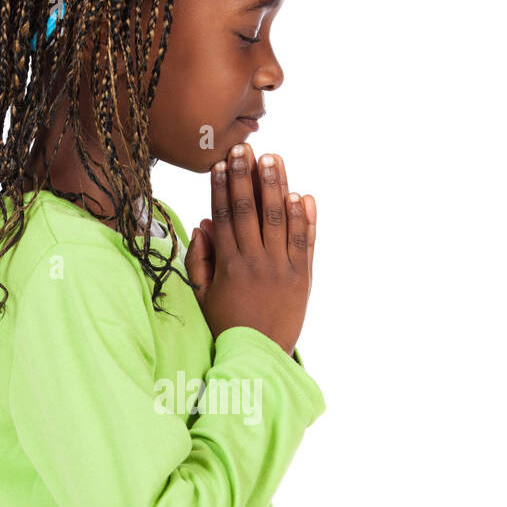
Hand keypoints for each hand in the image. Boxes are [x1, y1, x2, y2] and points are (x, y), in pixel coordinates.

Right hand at [183, 143, 315, 357]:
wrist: (258, 358)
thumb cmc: (226, 326)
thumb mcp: (202, 296)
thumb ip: (200, 260)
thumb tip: (204, 224)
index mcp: (228, 265)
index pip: (224, 216)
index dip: (222, 187)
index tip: (221, 163)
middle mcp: (256, 262)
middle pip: (250, 210)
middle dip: (247, 176)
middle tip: (245, 148)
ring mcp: (282, 268)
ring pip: (280, 219)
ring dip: (276, 186)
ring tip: (273, 159)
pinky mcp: (303, 278)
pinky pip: (305, 241)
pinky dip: (305, 217)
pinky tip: (301, 194)